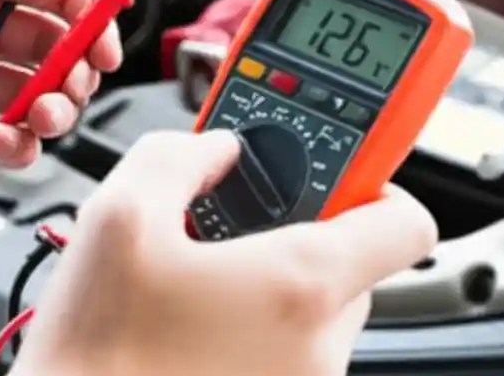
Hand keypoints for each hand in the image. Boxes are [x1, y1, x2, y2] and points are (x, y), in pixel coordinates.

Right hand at [10, 129, 437, 375]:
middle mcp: (318, 349)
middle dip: (293, 234)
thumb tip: (215, 149)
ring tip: (190, 283)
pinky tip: (186, 326)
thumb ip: (180, 155)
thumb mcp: (118, 215)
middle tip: (228, 221)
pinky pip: (282, 356)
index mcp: (300, 286)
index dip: (376, 184)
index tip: (335, 173)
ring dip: (265, 289)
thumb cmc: (97, 353)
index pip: (407, 224)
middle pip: (351, 266)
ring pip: (312, 315)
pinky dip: (248, 333)